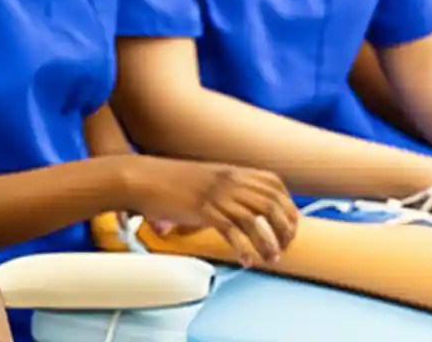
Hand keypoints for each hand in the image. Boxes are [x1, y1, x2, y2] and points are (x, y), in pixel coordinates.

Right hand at [122, 157, 298, 266]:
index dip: (288, 207)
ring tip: (270, 258)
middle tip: (284, 247)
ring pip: (256, 221)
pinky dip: (245, 248)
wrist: (142, 178)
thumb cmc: (169, 181)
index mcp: (232, 171)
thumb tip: (239, 214)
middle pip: (272, 204)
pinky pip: (232, 232)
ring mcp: (216, 195)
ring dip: (268, 242)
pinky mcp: (203, 210)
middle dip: (285, 229)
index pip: (275, 185)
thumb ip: (224, 191)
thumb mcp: (204, 180)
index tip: (288, 225)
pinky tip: (247, 260)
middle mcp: (229, 180)